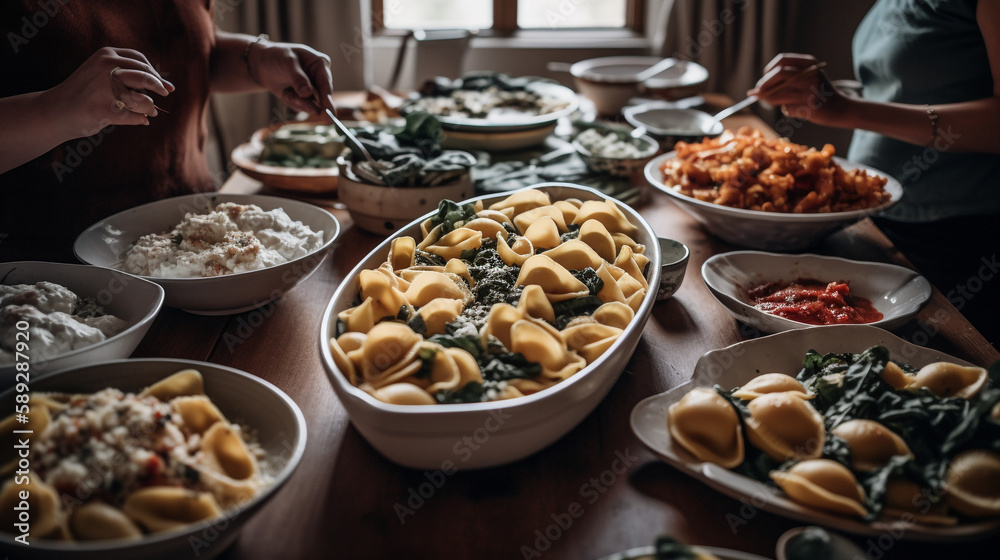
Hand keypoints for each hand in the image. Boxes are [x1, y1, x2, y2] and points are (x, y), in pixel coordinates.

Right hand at [45, 47, 173, 135]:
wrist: (55, 110)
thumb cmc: (85, 92)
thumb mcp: (101, 71)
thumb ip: (127, 73)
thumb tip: (167, 86)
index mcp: (106, 56)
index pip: (140, 61)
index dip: (155, 73)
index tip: (165, 84)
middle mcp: (106, 69)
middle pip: (145, 77)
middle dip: (159, 87)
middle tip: (166, 93)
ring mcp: (105, 90)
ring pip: (143, 100)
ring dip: (150, 107)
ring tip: (151, 111)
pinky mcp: (104, 111)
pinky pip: (136, 117)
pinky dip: (141, 119)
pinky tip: (142, 120)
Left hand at [248, 39, 333, 113]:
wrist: (261, 65)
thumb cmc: (276, 57)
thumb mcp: (287, 63)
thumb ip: (298, 78)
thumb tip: (308, 94)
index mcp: (320, 64)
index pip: (326, 83)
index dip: (327, 99)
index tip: (328, 112)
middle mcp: (319, 77)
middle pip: (322, 97)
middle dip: (308, 102)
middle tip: (309, 110)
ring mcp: (313, 89)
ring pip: (311, 104)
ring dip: (298, 102)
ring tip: (286, 92)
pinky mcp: (304, 98)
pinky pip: (302, 107)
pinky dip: (292, 102)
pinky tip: (285, 92)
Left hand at [747, 53, 852, 126]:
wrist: (839, 108)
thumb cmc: (816, 92)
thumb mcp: (806, 79)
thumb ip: (785, 80)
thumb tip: (755, 90)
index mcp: (810, 63)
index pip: (782, 60)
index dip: (768, 70)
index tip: (763, 79)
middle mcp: (811, 74)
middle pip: (780, 73)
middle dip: (763, 84)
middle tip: (756, 93)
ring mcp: (811, 90)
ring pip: (779, 94)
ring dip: (769, 100)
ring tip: (770, 102)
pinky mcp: (810, 107)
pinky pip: (787, 108)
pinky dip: (786, 109)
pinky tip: (796, 109)